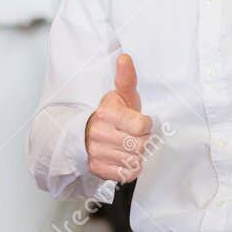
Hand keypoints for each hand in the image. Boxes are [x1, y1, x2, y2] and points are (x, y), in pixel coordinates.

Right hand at [84, 52, 153, 182]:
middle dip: (141, 141)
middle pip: (141, 145)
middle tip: (131, 136)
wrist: (87, 134)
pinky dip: (128, 168)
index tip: (137, 123)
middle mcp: (99, 133)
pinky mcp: (97, 169)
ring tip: (125, 146)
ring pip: (135, 160)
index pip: (143, 125)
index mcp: (107, 114)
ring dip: (135, 155)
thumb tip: (125, 58)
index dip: (145, 125)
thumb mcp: (121, 96)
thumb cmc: (111, 115)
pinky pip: (127, 174)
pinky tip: (121, 158)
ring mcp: (97, 152)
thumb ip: (126, 78)